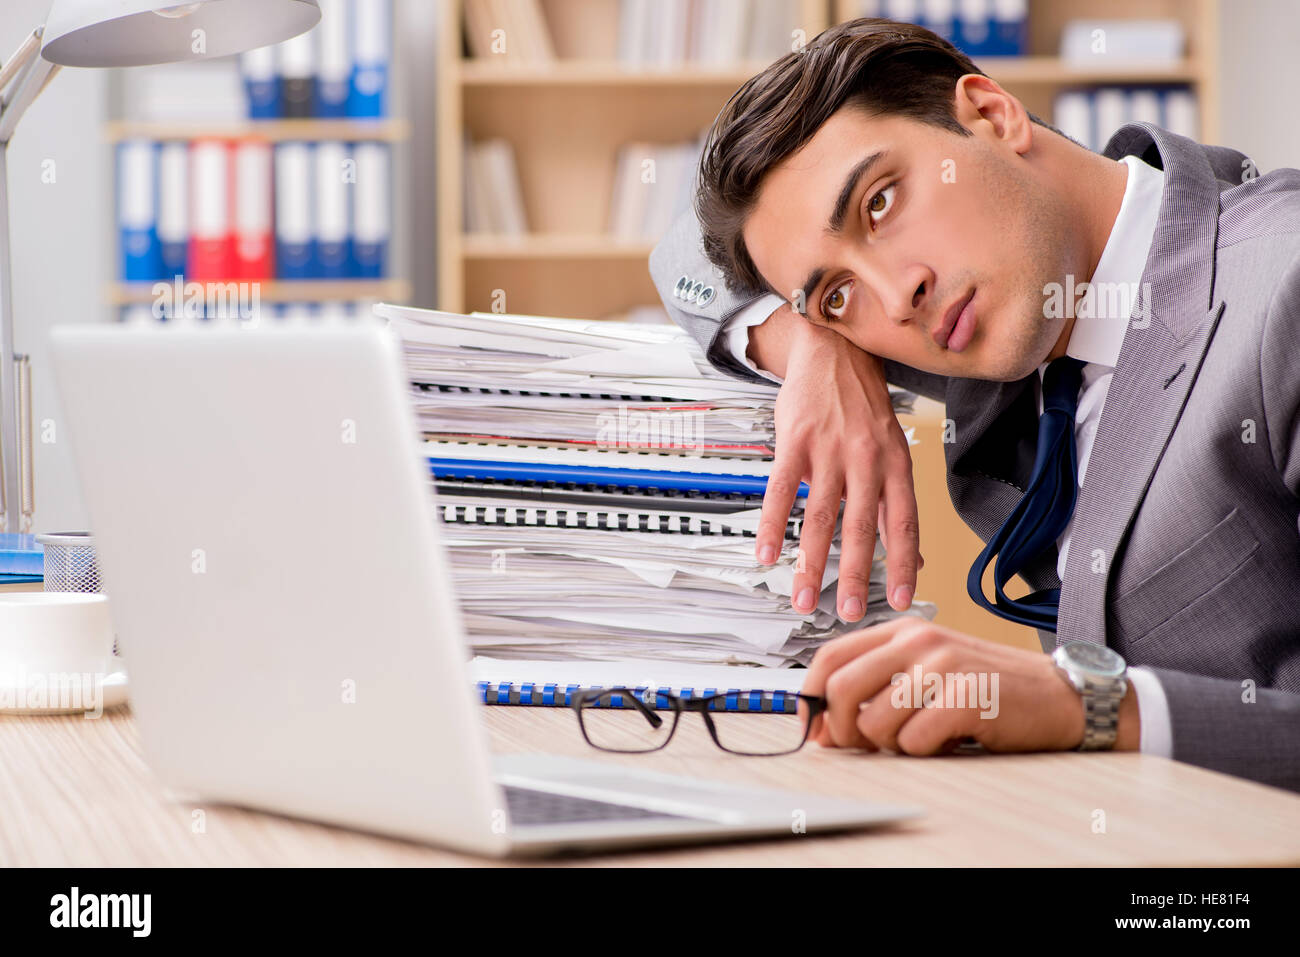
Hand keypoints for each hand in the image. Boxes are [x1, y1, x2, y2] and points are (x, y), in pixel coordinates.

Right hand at [749, 304, 921, 620]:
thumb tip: (915, 558)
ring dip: (809, 562)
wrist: (834, 349)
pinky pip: (782, 491)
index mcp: (895, 466)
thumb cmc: (863, 405)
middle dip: (855, 575)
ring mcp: (830, 450)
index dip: (905, 564)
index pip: (904, 523)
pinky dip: (772, 525)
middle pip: (861, 527)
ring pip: (820, 516)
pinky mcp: (796, 441)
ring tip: (801, 597)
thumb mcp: (893, 451)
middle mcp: (867, 460)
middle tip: (848, 611)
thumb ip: (897, 505)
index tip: (902, 600)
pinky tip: (766, 552)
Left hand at [798, 618, 1139, 753]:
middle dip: (843, 728)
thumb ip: (875, 686)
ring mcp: (943, 665)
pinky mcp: (967, 696)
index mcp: (902, 630)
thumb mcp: (925, 672)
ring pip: (876, 721)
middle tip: (864, 744)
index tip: (813, 727)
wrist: (1057, 694)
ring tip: (924, 735)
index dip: (810, 696)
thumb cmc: (987, 687)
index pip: (830, 656)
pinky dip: (926, 751)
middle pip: (842, 688)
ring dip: (893, 744)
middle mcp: (918, 640)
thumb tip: (821, 724)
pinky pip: (916, 741)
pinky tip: (950, 739)